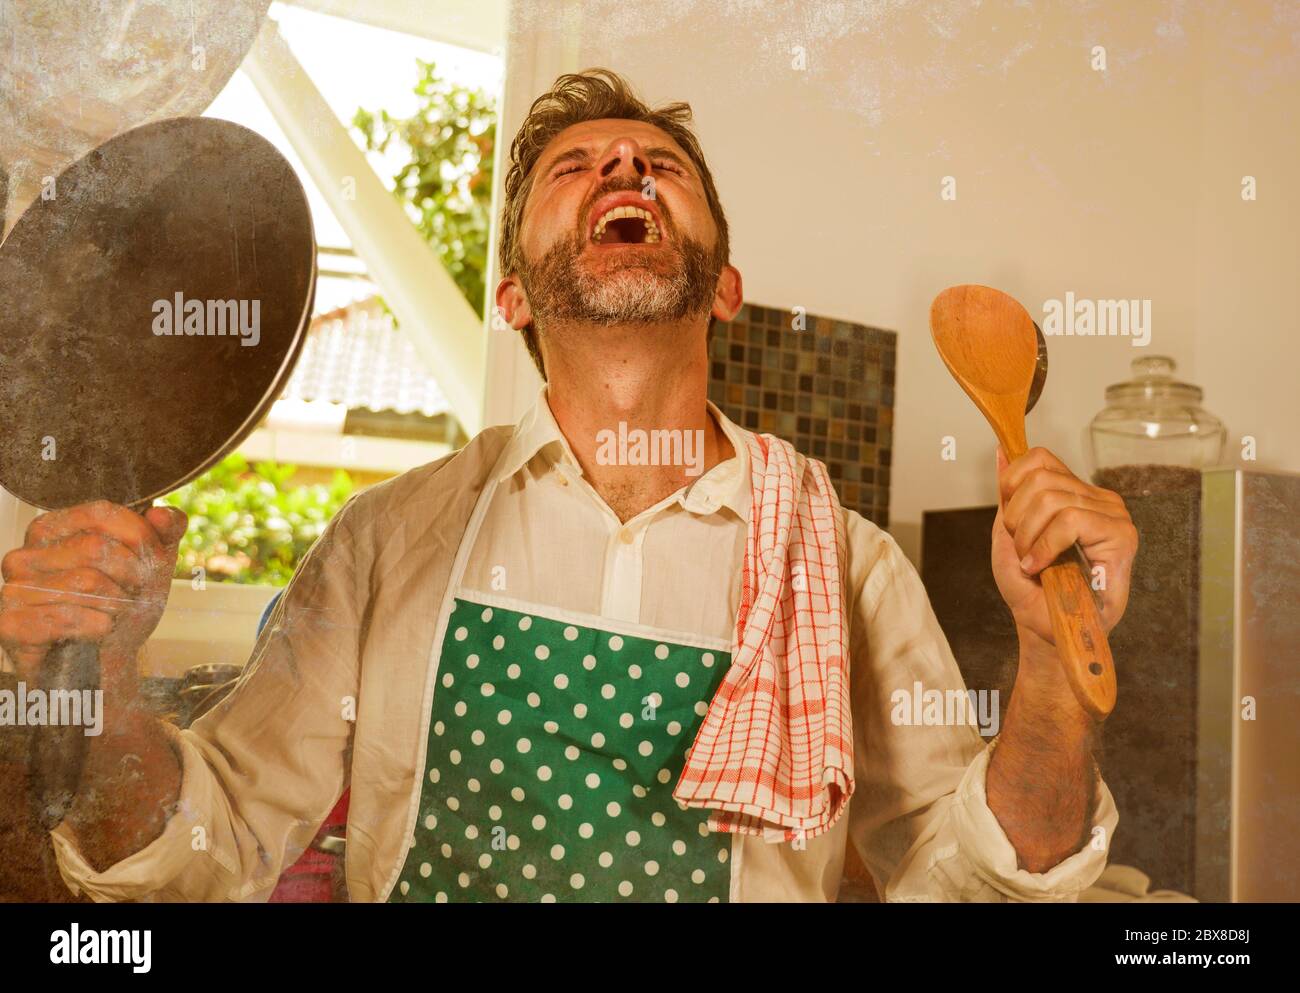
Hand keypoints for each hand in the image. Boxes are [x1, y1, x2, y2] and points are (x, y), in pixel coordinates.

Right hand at [0, 502, 187, 688]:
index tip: (151, 563)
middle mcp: (25, 555)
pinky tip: (96, 633)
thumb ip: (166, 532)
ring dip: (117, 606)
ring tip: (113, 616)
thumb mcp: (151, 565)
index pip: (101, 512)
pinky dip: (97, 628)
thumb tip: (163, 515)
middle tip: (132, 597)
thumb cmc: (120, 609)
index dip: (140, 538)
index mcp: (52, 529)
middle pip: (95, 547)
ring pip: (86, 582)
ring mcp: (12, 590)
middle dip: (131, 577)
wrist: (106, 664)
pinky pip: (67, 617)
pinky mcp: (9, 624)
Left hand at [991, 447, 1137, 647]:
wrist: (1047, 626)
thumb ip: (1008, 494)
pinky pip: (1070, 520)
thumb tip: (1001, 451)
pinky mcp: (1122, 535)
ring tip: (1033, 562)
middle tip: (1023, 552)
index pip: (1038, 459)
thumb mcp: (1008, 534)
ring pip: (1051, 498)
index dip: (1012, 486)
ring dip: (1028, 537)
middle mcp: (1096, 497)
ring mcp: (1112, 514)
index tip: (1010, 523)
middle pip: (1039, 478)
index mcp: (1073, 491)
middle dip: (1017, 520)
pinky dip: (1045, 546)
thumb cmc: (1032, 585)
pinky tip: (1042, 566)